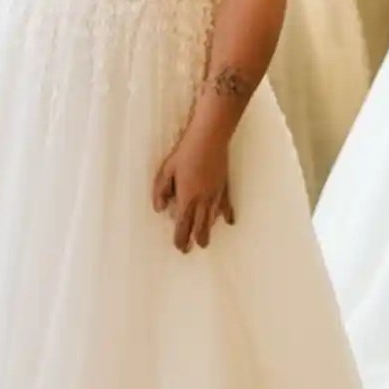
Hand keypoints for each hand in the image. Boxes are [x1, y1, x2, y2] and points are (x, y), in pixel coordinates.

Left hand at [152, 132, 235, 252]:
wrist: (209, 139)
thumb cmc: (185, 153)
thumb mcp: (166, 171)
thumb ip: (161, 191)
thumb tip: (159, 209)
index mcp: (186, 198)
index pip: (183, 225)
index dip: (180, 238)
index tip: (179, 248)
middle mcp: (202, 201)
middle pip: (199, 227)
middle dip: (194, 240)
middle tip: (189, 250)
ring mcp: (216, 195)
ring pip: (212, 220)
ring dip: (207, 231)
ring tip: (204, 241)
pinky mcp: (224, 187)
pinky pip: (226, 206)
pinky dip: (227, 216)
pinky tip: (229, 222)